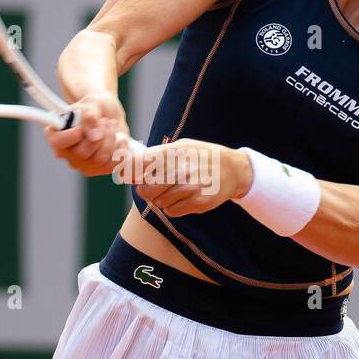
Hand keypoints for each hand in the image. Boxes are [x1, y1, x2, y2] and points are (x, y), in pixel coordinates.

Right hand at [43, 91, 132, 177]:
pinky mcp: (97, 169)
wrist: (111, 117)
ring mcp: (81, 164)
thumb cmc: (97, 107)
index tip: (84, 126)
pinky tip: (121, 140)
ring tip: (113, 127)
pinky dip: (120, 152)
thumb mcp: (92, 103)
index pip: (57, 142)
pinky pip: (110, 167)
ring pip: (99, 160)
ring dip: (112, 141)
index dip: (72, 136)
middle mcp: (66, 152)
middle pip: (82, 154)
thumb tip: (94, 136)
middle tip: (106, 121)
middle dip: (100, 135)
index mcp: (56, 134)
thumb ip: (90, 114)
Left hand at [134, 139, 252, 217]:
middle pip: (144, 190)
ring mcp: (189, 187)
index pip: (137, 165)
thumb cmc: (201, 157)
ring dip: (162, 199)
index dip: (127, 173)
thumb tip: (126, 172)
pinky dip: (174, 208)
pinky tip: (184, 198)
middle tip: (156, 187)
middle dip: (146, 190)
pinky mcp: (198, 202)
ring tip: (175, 190)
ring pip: (158, 203)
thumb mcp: (179, 147)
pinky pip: (171, 212)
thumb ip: (153, 157)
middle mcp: (179, 169)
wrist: (233, 169)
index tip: (125, 176)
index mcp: (172, 152)